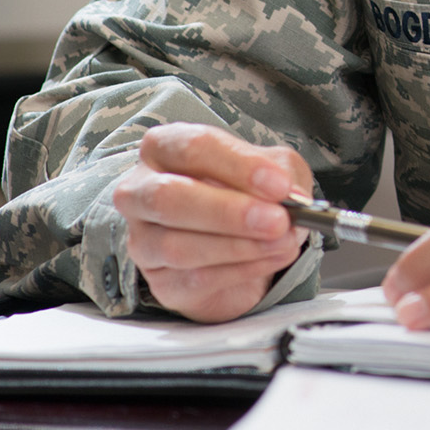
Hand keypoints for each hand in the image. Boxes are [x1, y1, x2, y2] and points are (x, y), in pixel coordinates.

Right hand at [110, 123, 313, 322]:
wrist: (246, 240)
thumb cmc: (250, 191)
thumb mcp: (273, 167)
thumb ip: (281, 173)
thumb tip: (288, 197)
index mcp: (164, 148)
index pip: (192, 148)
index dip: (238, 165)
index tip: (279, 184)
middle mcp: (141, 192)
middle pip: (169, 198)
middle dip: (228, 211)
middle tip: (277, 220)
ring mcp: (143, 240)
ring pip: (177, 246)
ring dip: (239, 246)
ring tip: (281, 241)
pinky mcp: (161, 282)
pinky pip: (195, 279)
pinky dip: (242, 270)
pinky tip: (271, 258)